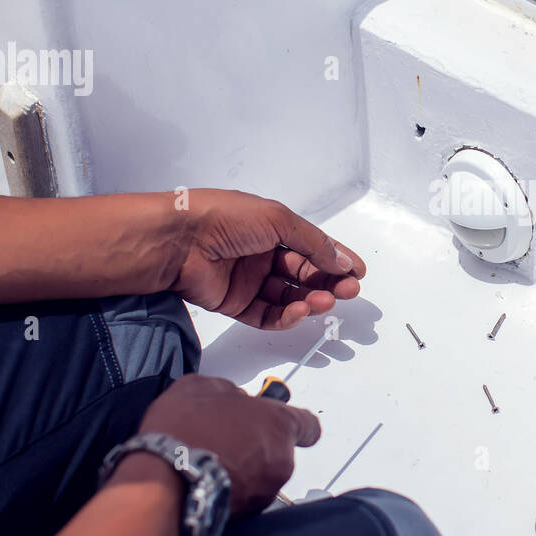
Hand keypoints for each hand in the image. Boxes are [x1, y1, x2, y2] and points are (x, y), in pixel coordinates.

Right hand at [138, 374, 320, 514]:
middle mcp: (281, 460)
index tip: (278, 424)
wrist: (163, 478)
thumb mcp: (200, 387)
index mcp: (278, 423)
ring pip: (261, 477)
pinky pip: (244, 498)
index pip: (308, 426)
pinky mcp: (248, 515)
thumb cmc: (184, 431)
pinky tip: (204, 480)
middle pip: (278, 452)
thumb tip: (233, 398)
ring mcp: (266, 490)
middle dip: (256, 448)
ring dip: (243, 470)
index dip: (292, 425)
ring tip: (209, 461)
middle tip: (225, 440)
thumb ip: (228, 391)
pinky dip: (230, 491)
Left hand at [172, 190, 365, 329]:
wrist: (177, 241)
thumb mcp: (278, 220)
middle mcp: (261, 254)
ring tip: (326, 302)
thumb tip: (341, 260)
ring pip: (288, 296)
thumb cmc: (223, 218)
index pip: (312, 246)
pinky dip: (286, 316)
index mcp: (270, 229)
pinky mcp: (235, 304)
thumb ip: (313, 243)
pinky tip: (299, 311)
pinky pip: (267, 315)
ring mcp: (248, 280)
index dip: (336, 258)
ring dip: (310, 300)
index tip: (358, 272)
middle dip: (328, 282)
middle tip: (348, 290)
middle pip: (304, 274)